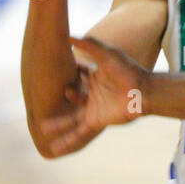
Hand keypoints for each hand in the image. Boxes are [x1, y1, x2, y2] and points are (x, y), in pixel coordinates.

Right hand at [37, 36, 149, 156]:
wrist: (144, 91)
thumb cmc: (128, 70)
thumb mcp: (107, 54)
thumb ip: (89, 44)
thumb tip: (68, 35)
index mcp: (93, 77)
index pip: (74, 75)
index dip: (64, 73)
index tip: (48, 68)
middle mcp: (91, 94)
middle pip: (69, 97)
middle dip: (57, 99)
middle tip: (40, 99)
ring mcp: (93, 108)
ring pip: (70, 118)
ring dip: (57, 123)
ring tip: (41, 128)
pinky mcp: (96, 121)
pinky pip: (79, 133)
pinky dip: (68, 141)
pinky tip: (55, 149)